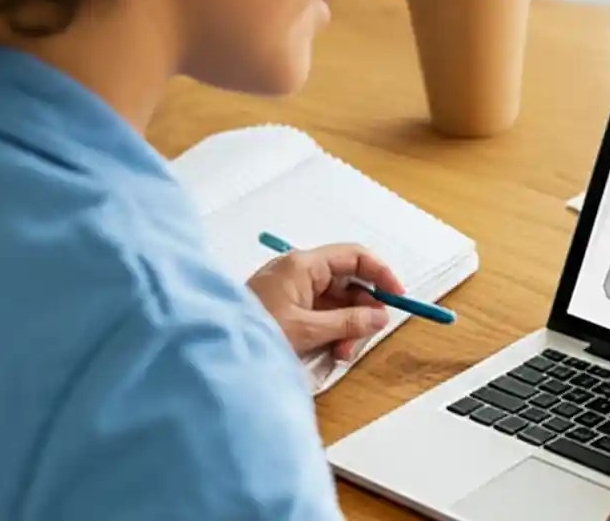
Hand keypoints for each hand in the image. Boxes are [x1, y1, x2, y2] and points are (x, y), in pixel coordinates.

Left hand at [247, 243, 405, 359]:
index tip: (396, 296)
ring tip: (340, 353)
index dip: (380, 274)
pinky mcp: (285, 309)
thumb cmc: (255, 333)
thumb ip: (348, 322)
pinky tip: (328, 351)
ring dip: (346, 327)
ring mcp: (291, 291)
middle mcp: (298, 272)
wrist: (213, 352)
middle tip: (365, 335)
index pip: (354, 256)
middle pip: (347, 281)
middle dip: (361, 310)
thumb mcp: (308, 330)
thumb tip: (379, 316)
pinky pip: (319, 314)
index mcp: (302, 265)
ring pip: (335, 302)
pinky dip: (330, 332)